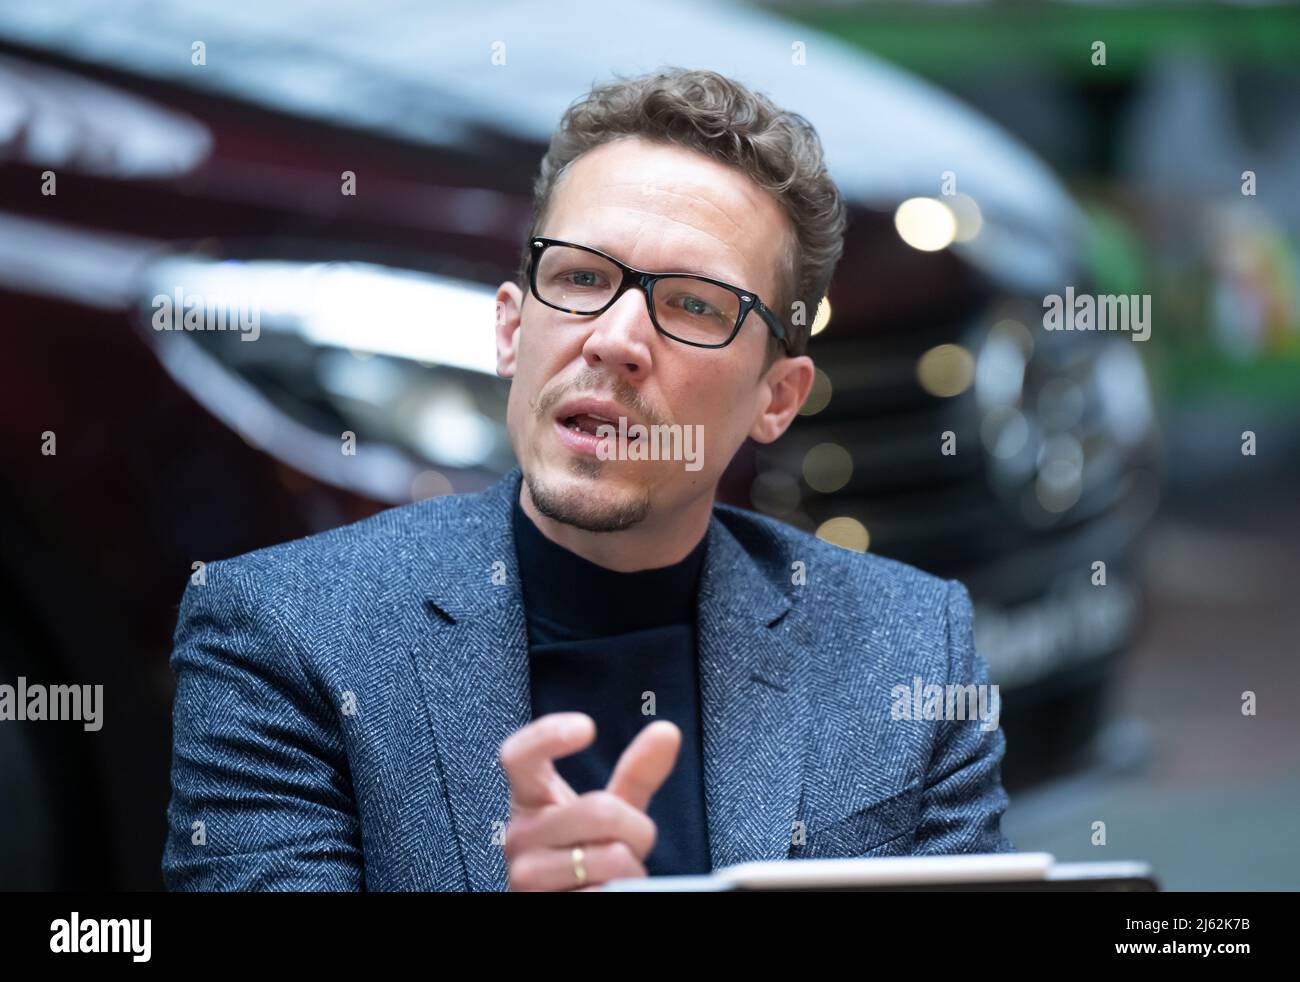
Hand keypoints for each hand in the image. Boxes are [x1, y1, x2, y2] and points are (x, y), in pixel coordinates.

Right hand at [499, 712, 680, 890]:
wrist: (562, 904)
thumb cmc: (584, 852)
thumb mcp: (609, 811)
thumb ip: (635, 773)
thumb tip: (667, 730)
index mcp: (529, 799)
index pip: (519, 755)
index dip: (548, 736)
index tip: (587, 727)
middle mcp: (518, 834)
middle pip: (599, 810)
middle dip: (638, 829)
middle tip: (633, 843)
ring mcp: (524, 876)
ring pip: (610, 858)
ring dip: (632, 869)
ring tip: (616, 875)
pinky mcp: (537, 906)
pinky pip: (602, 893)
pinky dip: (620, 893)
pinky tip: (607, 892)